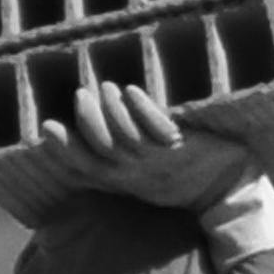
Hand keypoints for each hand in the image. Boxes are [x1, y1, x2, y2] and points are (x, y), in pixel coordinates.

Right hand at [61, 74, 251, 212]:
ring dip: (114, 110)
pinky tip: (133, 91)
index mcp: (120, 178)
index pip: (85, 165)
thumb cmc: (178, 176)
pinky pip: (159, 128)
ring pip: (128, 137)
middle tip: (80, 93)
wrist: (224, 187)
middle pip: (104, 147)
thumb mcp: (138, 174)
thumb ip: (110, 159)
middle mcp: (135, 170)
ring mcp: (158, 160)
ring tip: (107, 87)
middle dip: (89, 120)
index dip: (65, 148)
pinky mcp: (182, 147)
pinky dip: (143, 109)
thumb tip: (79, 140)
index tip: (48, 125)